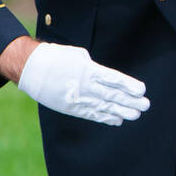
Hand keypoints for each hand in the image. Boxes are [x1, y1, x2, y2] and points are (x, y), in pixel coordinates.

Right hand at [17, 43, 149, 126]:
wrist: (30, 68)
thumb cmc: (56, 57)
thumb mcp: (78, 55)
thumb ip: (93, 67)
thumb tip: (105, 77)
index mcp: (88, 70)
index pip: (113, 79)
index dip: (129, 86)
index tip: (142, 90)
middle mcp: (85, 86)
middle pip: (112, 95)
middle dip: (130, 101)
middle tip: (145, 105)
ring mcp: (78, 98)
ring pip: (104, 107)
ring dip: (121, 111)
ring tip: (136, 114)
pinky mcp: (70, 107)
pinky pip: (90, 114)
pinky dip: (104, 118)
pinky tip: (117, 120)